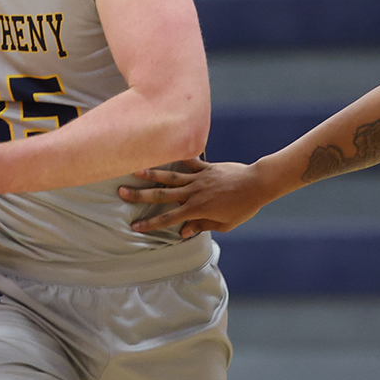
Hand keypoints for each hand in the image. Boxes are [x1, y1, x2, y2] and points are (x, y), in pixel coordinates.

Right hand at [118, 159, 266, 237]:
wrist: (257, 184)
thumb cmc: (243, 208)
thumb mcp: (224, 224)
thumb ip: (202, 226)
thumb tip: (183, 232)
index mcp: (197, 209)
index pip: (168, 218)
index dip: (150, 223)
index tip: (134, 226)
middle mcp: (193, 192)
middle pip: (162, 195)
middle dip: (140, 195)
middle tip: (121, 192)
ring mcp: (199, 178)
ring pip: (170, 176)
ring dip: (151, 173)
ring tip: (134, 170)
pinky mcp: (206, 167)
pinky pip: (190, 160)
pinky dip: (178, 155)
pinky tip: (165, 147)